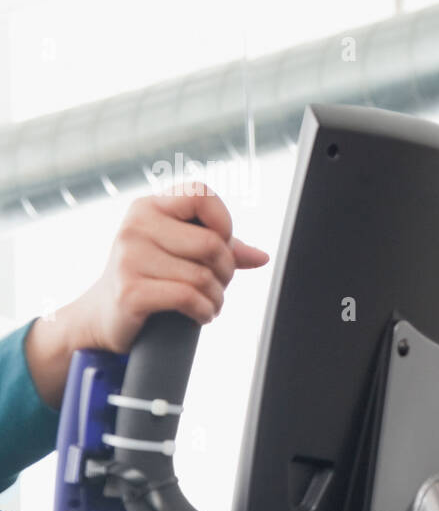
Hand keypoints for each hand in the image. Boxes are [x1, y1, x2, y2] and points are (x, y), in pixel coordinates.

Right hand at [24, 187, 268, 407]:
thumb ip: (221, 249)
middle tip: (216, 285)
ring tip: (208, 303)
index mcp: (148, 207)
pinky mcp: (130, 292)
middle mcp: (135, 226)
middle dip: (225, 270)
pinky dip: (205, 311)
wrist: (104, 317)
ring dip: (216, 297)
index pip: (200, 193)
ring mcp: (129, 259)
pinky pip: (189, 297)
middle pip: (211, 243)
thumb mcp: (182, 255)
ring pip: (203, 276)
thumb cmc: (151, 279)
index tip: (220, 246)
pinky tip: (201, 314)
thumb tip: (261, 257)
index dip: (223, 221)